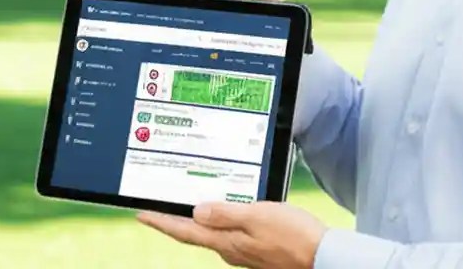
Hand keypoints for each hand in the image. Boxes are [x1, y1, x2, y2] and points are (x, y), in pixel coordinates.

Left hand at [137, 201, 326, 268]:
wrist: (322, 258)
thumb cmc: (295, 236)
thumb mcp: (258, 216)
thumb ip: (226, 213)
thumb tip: (196, 210)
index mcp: (226, 241)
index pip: (184, 230)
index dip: (161, 222)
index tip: (141, 213)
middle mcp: (230, 250)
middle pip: (195, 233)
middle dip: (176, 219)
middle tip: (158, 206)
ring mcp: (243, 253)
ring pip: (214, 233)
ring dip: (199, 219)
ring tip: (188, 204)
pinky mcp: (257, 251)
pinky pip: (231, 234)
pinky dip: (222, 221)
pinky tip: (226, 213)